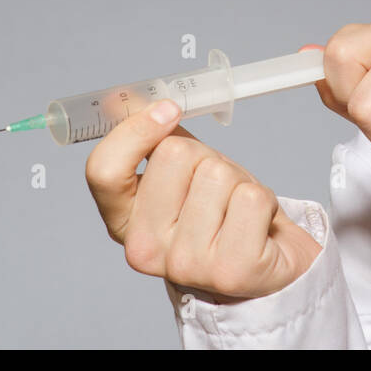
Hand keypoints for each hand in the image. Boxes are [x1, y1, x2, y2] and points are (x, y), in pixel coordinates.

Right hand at [85, 100, 321, 300]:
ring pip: (218, 174)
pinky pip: (252, 198)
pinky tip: (257, 226)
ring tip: (237, 209)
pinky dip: (264, 200)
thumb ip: (151, 137)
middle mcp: (145, 250)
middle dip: (205, 157)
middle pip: (174, 155)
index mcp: (123, 222)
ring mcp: (187, 266)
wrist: (266, 262)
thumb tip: (116, 99)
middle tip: (217, 189)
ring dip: (238, 181)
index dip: (136, 131)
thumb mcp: (181, 172)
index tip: (168, 111)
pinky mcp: (233, 271)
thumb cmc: (219, 211)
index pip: (104, 169)